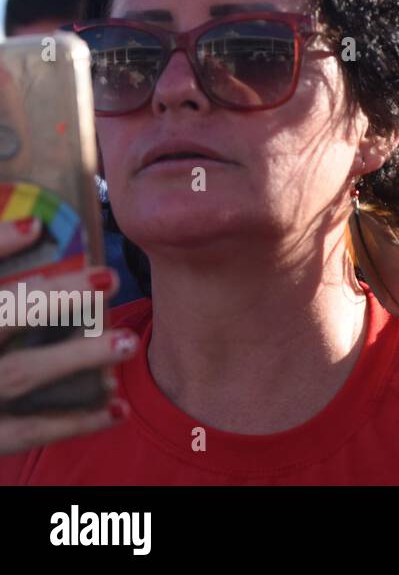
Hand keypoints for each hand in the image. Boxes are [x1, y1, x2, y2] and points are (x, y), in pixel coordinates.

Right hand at [0, 220, 136, 454]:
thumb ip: (2, 273)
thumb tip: (35, 228)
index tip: (36, 225)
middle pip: (0, 319)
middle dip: (53, 298)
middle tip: (110, 277)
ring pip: (21, 373)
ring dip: (77, 356)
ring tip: (127, 342)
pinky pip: (30, 431)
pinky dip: (75, 421)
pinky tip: (118, 407)